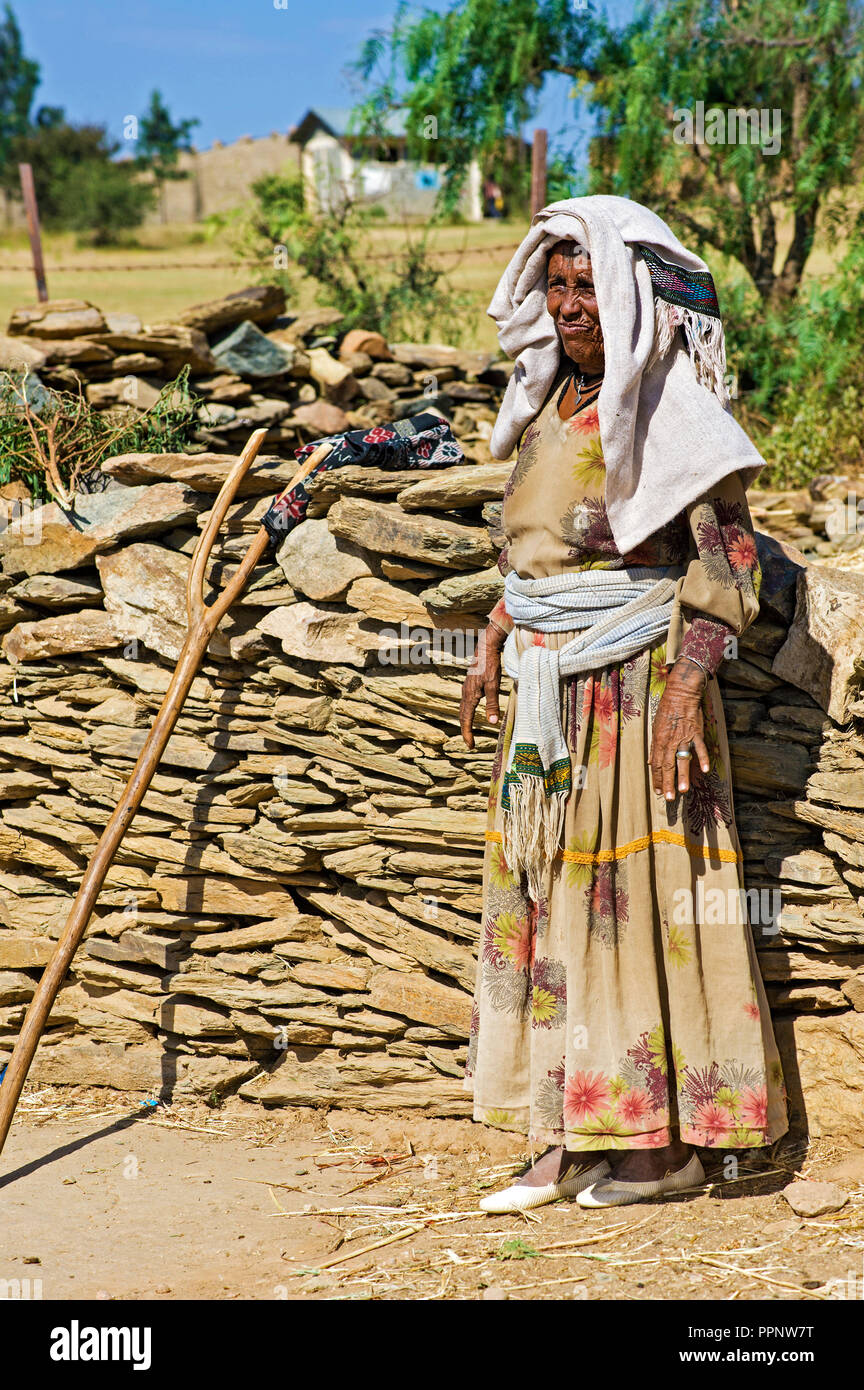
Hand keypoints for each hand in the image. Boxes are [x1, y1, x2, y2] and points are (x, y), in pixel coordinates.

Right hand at [460, 625, 503, 748]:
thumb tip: (492, 723)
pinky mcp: (470, 684)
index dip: (468, 733)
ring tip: (470, 731)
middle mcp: (465, 693)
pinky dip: (468, 712)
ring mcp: (467, 688)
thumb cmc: (490, 665)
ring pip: (464, 709)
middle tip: (470, 743)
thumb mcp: (494, 685)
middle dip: (466, 730)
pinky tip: (473, 712)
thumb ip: (492, 704)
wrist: (485, 647)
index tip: (471, 745)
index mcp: (470, 695)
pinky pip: (467, 702)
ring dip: (466, 722)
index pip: (466, 720)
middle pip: (463, 716)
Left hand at [649, 657, 710, 800]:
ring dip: (682, 776)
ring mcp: (684, 738)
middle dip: (668, 783)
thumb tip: (650, 762)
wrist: (680, 694)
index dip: (657, 778)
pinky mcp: (696, 733)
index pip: (657, 764)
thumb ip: (654, 747)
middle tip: (669, 798)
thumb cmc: (666, 710)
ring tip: (683, 790)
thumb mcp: (655, 728)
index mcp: (659, 741)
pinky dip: (702, 759)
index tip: (659, 791)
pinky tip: (704, 771)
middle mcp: (670, 741)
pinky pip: (700, 748)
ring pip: (682, 760)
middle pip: (668, 765)